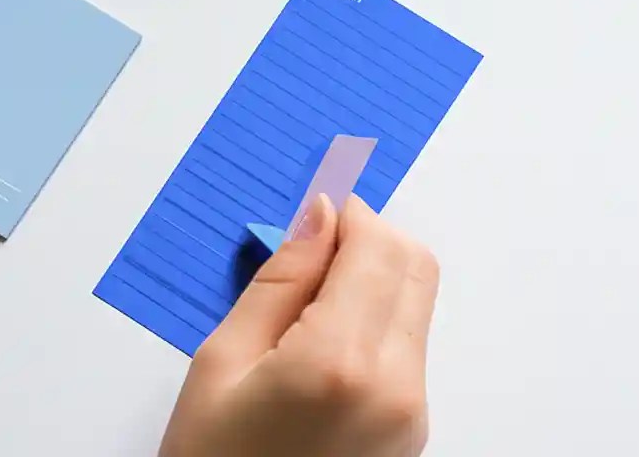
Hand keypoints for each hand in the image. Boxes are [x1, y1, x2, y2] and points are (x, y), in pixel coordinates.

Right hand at [160, 194, 438, 456]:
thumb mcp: (222, 361)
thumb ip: (280, 280)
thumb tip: (318, 216)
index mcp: (340, 362)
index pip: (379, 247)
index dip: (348, 213)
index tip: (315, 207)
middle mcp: (396, 387)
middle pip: (414, 267)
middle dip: (368, 238)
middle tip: (309, 248)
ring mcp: (412, 413)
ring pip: (416, 302)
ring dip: (372, 277)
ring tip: (302, 301)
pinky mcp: (412, 430)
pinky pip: (408, 345)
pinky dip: (376, 318)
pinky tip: (320, 336)